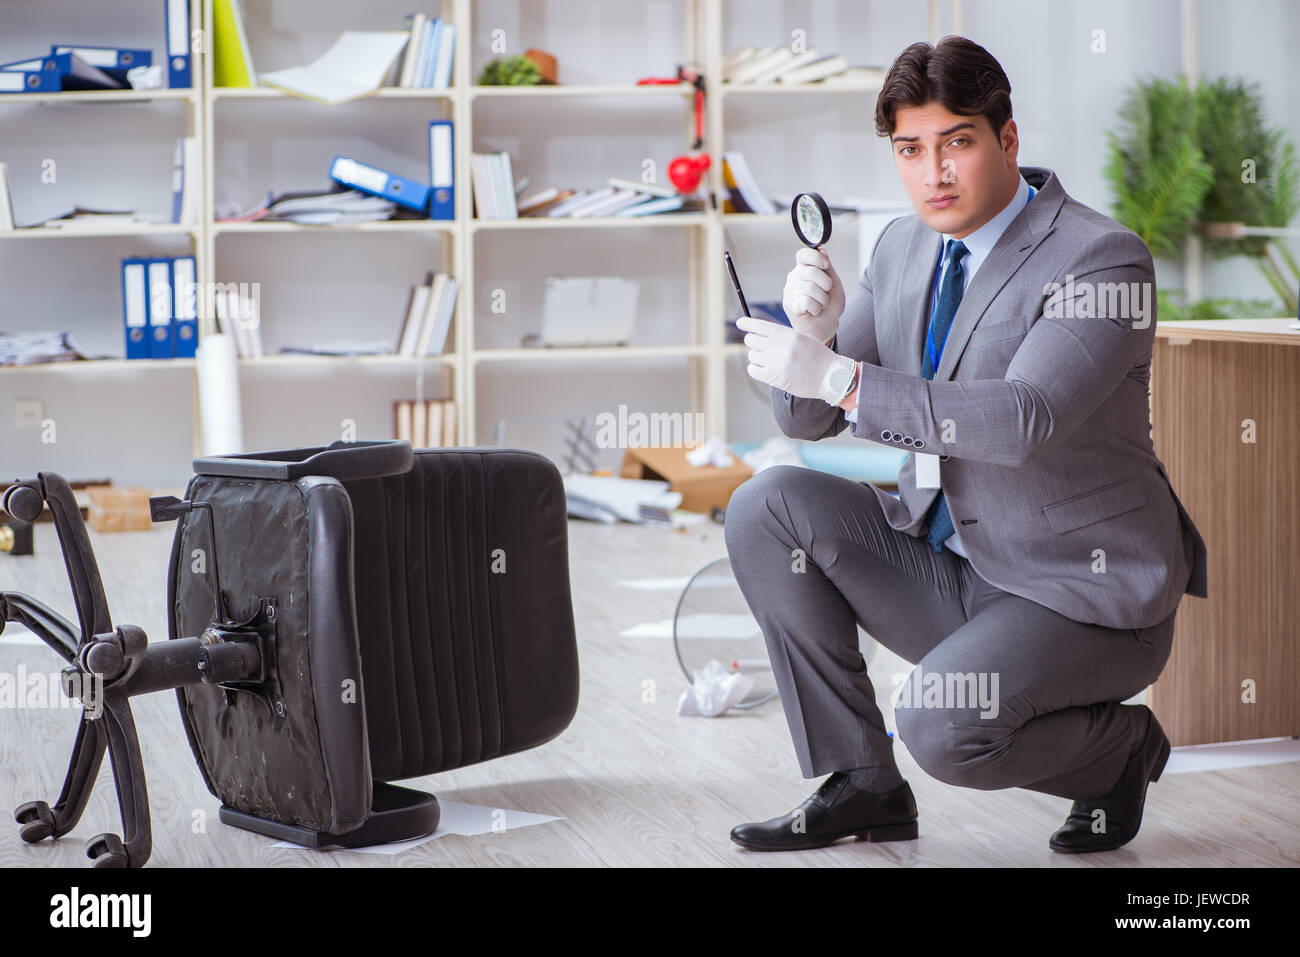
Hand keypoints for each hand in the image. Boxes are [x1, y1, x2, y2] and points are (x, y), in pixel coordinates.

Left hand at [737, 314, 856, 403]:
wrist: (830, 376)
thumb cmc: (817, 356)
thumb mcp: (801, 338)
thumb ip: (782, 335)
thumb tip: (759, 333)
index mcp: (787, 334)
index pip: (759, 325)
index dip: (746, 323)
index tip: (740, 322)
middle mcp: (780, 347)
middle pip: (751, 340)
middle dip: (754, 342)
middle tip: (761, 346)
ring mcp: (776, 363)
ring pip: (752, 355)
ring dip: (757, 357)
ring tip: (770, 360)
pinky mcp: (774, 377)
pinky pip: (753, 370)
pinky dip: (756, 369)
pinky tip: (765, 369)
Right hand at [783, 247, 846, 344]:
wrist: (827, 326)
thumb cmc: (829, 304)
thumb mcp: (834, 283)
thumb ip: (827, 267)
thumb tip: (822, 249)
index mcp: (804, 269)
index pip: (803, 254)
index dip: (815, 257)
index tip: (825, 266)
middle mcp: (794, 278)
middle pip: (810, 271)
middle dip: (826, 283)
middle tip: (826, 292)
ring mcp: (790, 291)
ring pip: (809, 288)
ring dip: (822, 299)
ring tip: (821, 304)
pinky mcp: (790, 305)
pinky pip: (806, 301)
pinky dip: (816, 308)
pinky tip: (813, 311)